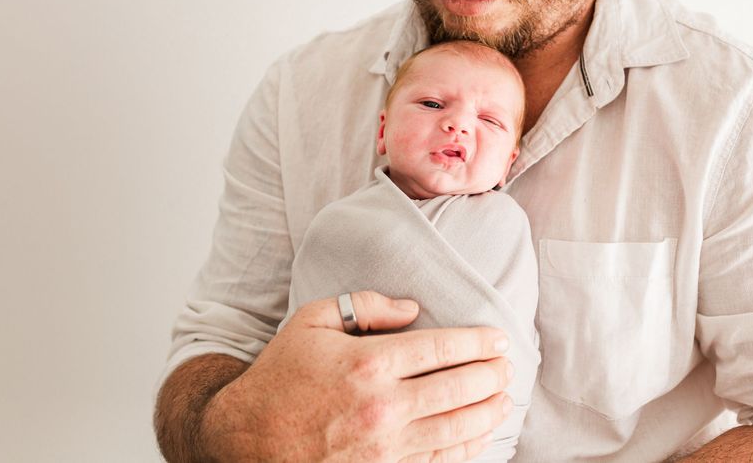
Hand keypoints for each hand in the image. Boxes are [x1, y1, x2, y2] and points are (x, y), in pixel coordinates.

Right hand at [200, 291, 513, 461]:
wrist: (244, 438)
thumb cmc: (280, 376)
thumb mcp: (312, 320)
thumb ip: (365, 305)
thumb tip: (412, 308)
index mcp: (369, 363)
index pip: (443, 348)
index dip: (479, 343)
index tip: (498, 340)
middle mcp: (383, 406)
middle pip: (459, 388)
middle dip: (492, 376)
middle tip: (508, 367)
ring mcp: (384, 446)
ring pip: (456, 427)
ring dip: (488, 411)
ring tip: (503, 398)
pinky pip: (437, 460)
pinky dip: (466, 447)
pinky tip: (480, 434)